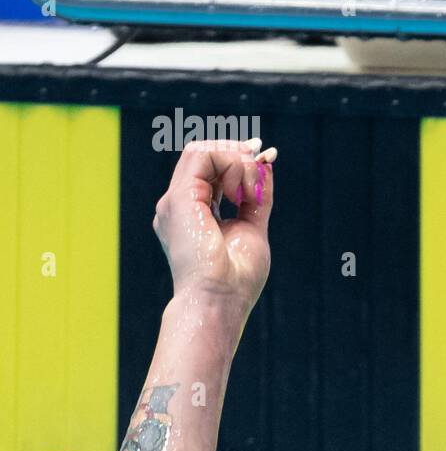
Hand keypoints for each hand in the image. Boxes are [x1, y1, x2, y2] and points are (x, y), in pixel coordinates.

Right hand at [153, 139, 274, 314]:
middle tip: (261, 168)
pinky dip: (232, 165)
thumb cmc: (236, 278)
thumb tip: (265, 165)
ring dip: (237, 161)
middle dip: (238, 154)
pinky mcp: (179, 198)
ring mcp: (175, 201)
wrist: (219, 300)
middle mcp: (179, 205)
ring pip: (202, 150)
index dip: (236, 157)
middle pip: (203, 155)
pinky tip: (241, 192)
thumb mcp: (252, 227)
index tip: (264, 158)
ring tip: (250, 191)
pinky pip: (205, 156)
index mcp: (193, 213)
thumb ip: (256, 197)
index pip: (209, 168)